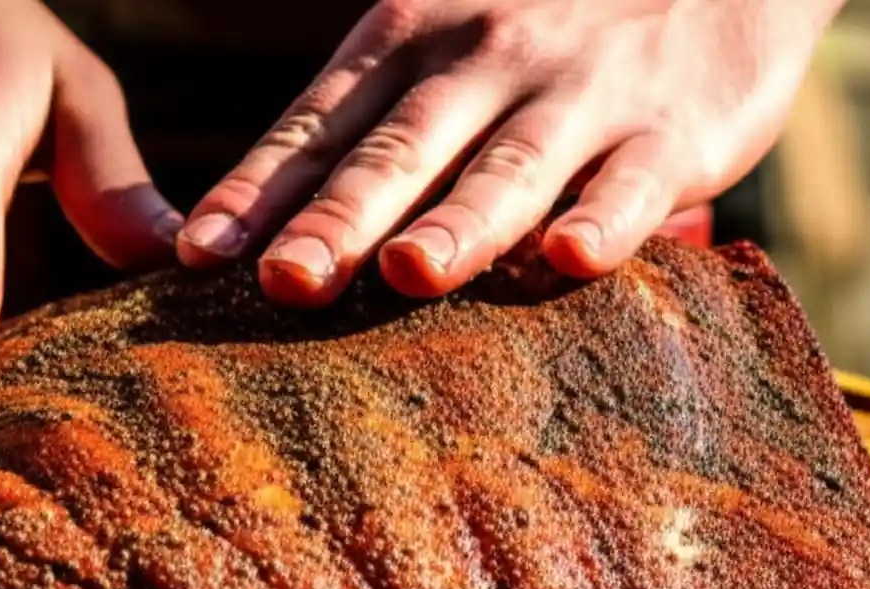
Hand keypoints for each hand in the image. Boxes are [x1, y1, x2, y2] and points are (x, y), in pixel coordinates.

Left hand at [176, 0, 841, 304]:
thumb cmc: (542, 26)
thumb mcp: (440, 46)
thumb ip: (367, 123)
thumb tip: (266, 225)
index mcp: (411, 41)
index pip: (319, 126)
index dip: (258, 191)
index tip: (199, 256)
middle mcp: (486, 60)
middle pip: (400, 149)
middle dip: (339, 218)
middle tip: (284, 281)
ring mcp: (580, 92)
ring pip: (509, 164)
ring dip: (460, 221)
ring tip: (412, 269)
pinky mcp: (670, 129)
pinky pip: (633, 181)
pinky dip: (605, 218)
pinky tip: (572, 257)